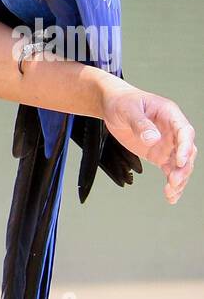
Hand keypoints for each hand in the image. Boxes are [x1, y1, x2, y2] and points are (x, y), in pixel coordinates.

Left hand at [103, 87, 195, 203]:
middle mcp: (172, 130)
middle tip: (174, 181)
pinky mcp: (159, 155)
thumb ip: (140, 123)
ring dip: (179, 179)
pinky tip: (171, 196)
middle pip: (187, 151)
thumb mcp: (128, 109)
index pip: (184, 131)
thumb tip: (153, 139)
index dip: (185, 147)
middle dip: (184, 168)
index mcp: (169, 114)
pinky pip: (170, 171)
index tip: (180, 161)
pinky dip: (172, 184)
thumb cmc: (122, 101)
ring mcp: (167, 144)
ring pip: (181, 165)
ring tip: (171, 193)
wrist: (112, 106)